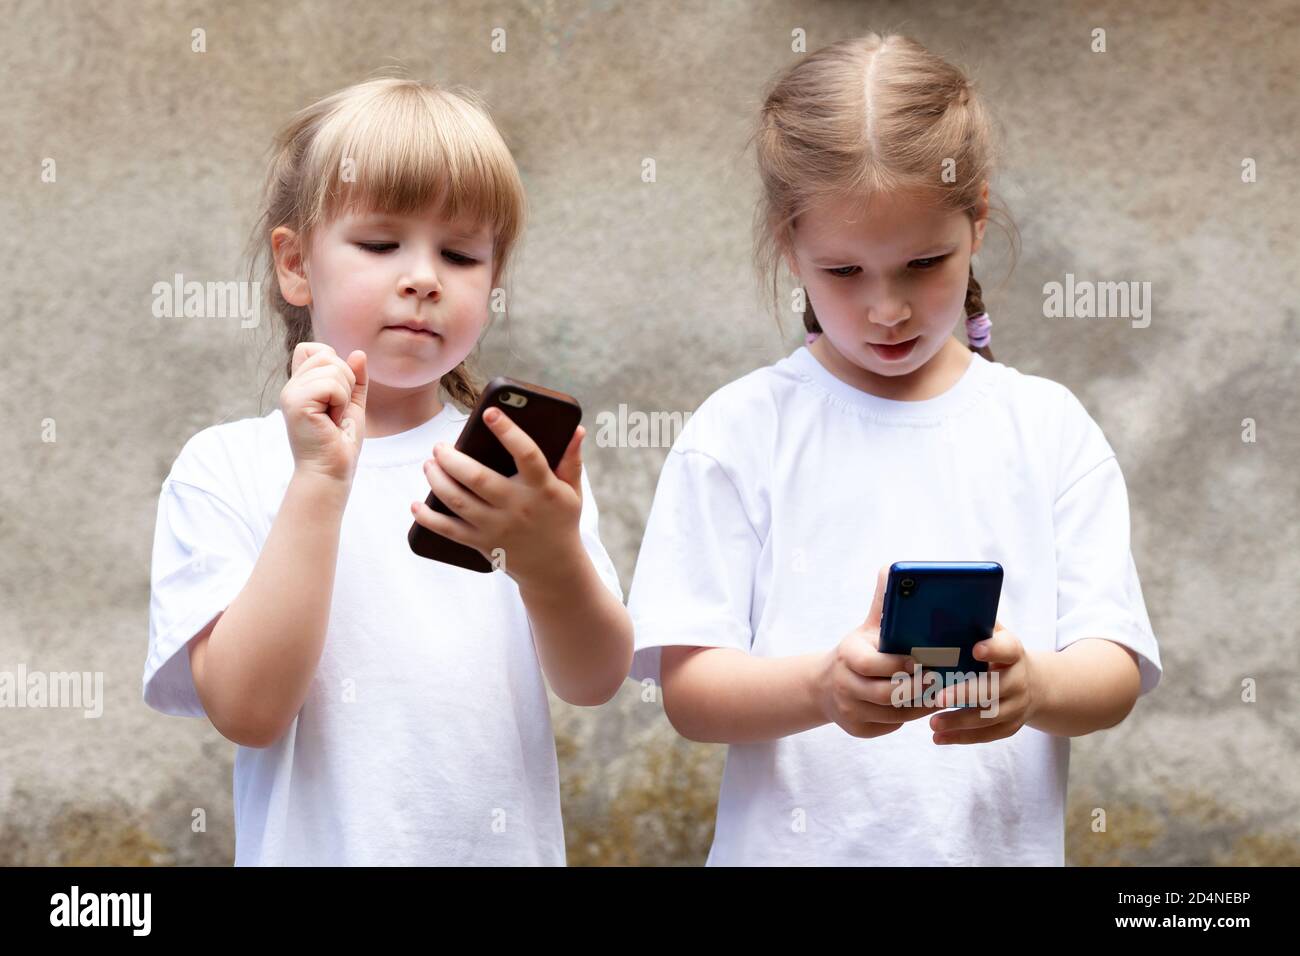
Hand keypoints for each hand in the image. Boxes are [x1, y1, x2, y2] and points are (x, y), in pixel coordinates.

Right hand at [280, 342, 367, 485]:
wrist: (331, 471)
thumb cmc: (341, 442)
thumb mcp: (353, 404)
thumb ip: (356, 379)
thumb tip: (358, 353)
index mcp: (302, 385)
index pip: (312, 348)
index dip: (333, 362)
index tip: (337, 394)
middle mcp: (292, 386)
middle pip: (326, 354)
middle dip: (345, 381)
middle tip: (337, 410)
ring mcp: (291, 393)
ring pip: (332, 368)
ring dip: (344, 395)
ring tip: (334, 417)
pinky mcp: (295, 403)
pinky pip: (331, 385)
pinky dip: (341, 403)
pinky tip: (332, 421)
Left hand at [410, 406, 584, 583]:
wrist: (554, 568)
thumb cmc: (561, 520)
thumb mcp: (572, 491)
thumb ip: (571, 460)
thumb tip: (576, 429)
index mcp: (543, 488)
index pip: (527, 454)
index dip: (508, 432)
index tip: (490, 413)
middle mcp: (518, 507)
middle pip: (478, 478)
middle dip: (452, 459)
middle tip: (440, 446)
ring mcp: (497, 527)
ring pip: (458, 500)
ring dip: (437, 480)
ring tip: (429, 465)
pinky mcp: (482, 543)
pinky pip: (449, 530)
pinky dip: (428, 518)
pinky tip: (416, 504)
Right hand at [814, 565, 932, 737]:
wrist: (825, 685)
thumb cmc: (859, 651)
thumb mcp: (867, 627)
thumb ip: (882, 603)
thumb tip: (888, 568)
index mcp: (847, 655)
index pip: (872, 664)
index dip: (899, 665)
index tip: (922, 662)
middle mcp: (843, 684)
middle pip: (887, 694)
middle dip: (918, 688)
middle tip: (944, 681)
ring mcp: (849, 710)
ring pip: (894, 714)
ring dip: (920, 705)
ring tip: (943, 693)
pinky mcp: (857, 730)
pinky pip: (891, 727)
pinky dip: (911, 718)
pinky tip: (927, 706)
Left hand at [928, 621, 1041, 744]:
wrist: (1037, 684)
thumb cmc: (1000, 653)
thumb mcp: (996, 635)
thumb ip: (975, 624)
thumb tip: (939, 607)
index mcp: (1014, 653)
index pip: (1008, 649)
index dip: (994, 649)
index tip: (975, 649)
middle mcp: (1019, 680)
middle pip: (994, 688)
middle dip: (965, 693)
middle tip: (938, 697)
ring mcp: (1017, 706)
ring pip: (990, 717)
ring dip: (960, 721)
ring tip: (932, 723)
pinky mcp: (1011, 726)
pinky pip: (988, 735)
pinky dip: (962, 738)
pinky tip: (938, 738)